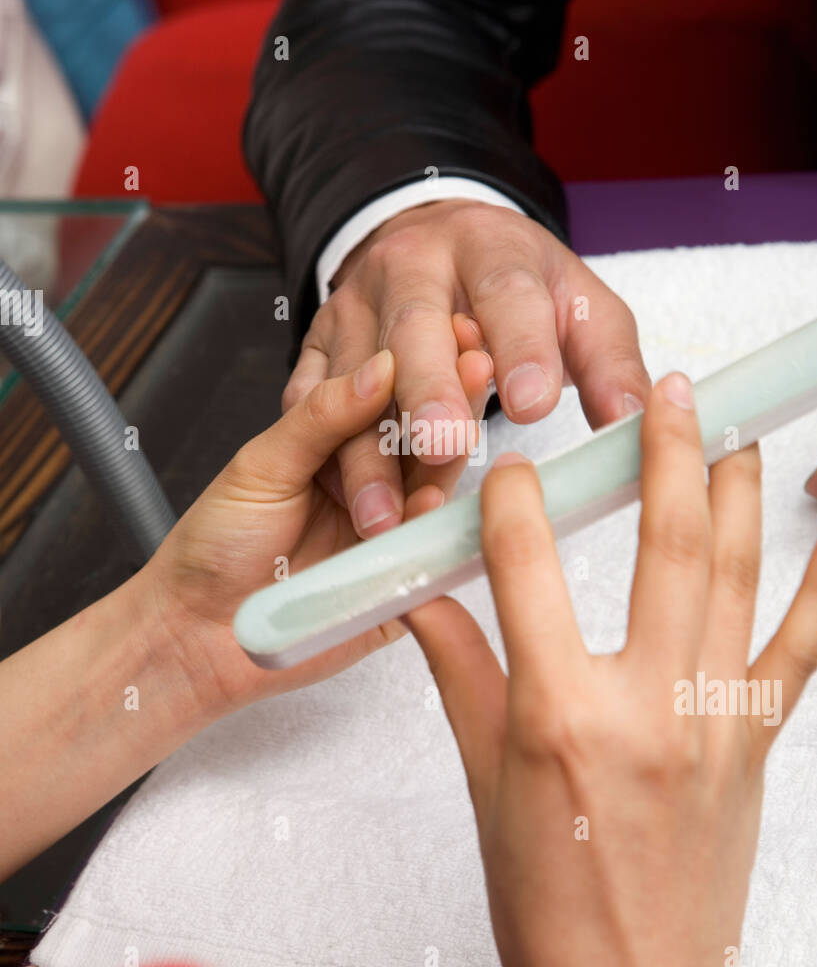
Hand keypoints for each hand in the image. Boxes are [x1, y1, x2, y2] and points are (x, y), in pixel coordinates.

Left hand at [143, 342, 489, 712]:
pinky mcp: (399, 594)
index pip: (395, 402)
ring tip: (456, 435)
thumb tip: (380, 365)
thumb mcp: (262, 465)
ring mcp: (391, 542)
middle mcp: (376, 492)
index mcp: (343, 450)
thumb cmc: (215, 547)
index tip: (453, 331)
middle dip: (451, 406)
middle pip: (428, 446)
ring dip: (448, 466)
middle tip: (473, 365)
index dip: (425, 369)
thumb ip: (322, 417)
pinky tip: (434, 508)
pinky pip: (429, 565)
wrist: (191, 635)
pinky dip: (433, 537)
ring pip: (437, 499)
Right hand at [285, 199, 649, 537]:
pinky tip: (346, 504)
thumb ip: (608, 363)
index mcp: (488, 245)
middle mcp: (411, 267)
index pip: (507, 290)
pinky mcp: (315, 344)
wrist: (431, 240)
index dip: (520, 345)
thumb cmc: (513, 286)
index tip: (534, 402)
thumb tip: (639, 422)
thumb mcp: (576, 305)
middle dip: (429, 389)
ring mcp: (354, 305)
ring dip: (367, 447)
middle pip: (416, 327)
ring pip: (354, 376)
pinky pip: (306, 401)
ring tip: (388, 510)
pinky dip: (324, 454)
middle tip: (446, 447)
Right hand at [409, 374, 816, 966]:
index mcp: (558, 716)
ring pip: (734, 580)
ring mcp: (712, 725)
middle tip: (667, 392)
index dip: (515, 502)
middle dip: (666, 453)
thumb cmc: (553, 910)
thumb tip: (421, 605)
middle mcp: (644, 707)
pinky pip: (799, 653)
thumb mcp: (483, 784)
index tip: (511, 465)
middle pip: (662, 547)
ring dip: (740, 493)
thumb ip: (460, 677)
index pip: (527, 569)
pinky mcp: (754, 748)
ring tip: (739, 428)